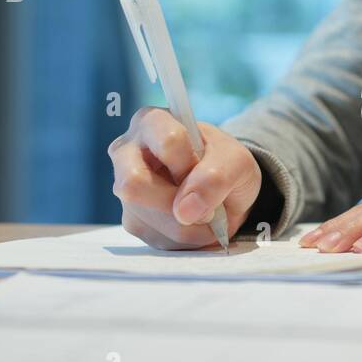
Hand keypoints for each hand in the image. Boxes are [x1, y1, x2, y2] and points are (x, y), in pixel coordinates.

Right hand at [108, 107, 261, 249]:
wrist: (226, 189)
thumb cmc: (226, 164)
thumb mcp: (236, 163)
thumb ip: (215, 179)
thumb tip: (184, 211)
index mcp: (152, 122)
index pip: (166, 143)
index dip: (191, 165)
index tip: (207, 170)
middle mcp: (127, 152)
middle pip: (134, 185)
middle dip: (177, 202)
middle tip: (205, 202)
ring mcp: (125, 188)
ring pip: (147, 218)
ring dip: (188, 226)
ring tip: (206, 215)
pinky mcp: (132, 219)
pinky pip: (154, 238)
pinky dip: (184, 239)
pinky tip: (195, 224)